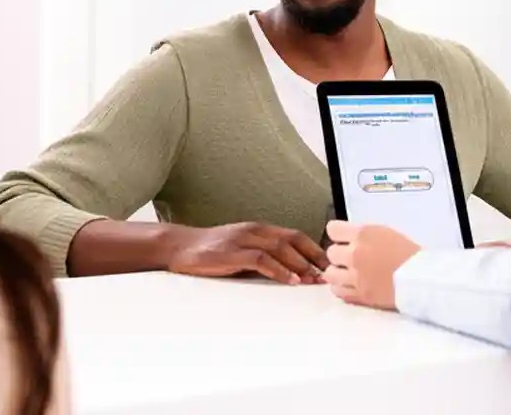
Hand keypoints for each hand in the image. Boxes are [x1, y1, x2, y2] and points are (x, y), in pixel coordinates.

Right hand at [165, 223, 329, 284]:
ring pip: (280, 248)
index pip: (295, 235)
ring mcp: (243, 240)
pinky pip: (261, 260)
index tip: (330, 264)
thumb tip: (294, 273)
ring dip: (300, 264)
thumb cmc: (212, 252)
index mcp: (260, 229)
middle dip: (314, 256)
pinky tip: (290, 281)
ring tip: (314, 279)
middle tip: (329, 273)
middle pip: (293, 239)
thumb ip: (265, 258)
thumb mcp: (243, 251)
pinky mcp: (231, 253)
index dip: (315, 249)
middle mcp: (255, 231)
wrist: (180, 246)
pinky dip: (279, 270)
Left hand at [322, 221, 420, 309]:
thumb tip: (350, 238)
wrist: (422, 278)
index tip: (342, 237)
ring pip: (329, 273)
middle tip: (349, 257)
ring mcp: (355, 277)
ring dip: (337, 272)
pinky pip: (338, 291)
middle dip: (339, 254)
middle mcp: (355, 254)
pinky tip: (351, 285)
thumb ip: (364, 235)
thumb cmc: (410, 254)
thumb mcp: (386, 233)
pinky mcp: (359, 295)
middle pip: (330, 252)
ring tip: (347, 273)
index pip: (333, 230)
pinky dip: (342, 288)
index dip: (338, 233)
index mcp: (363, 235)